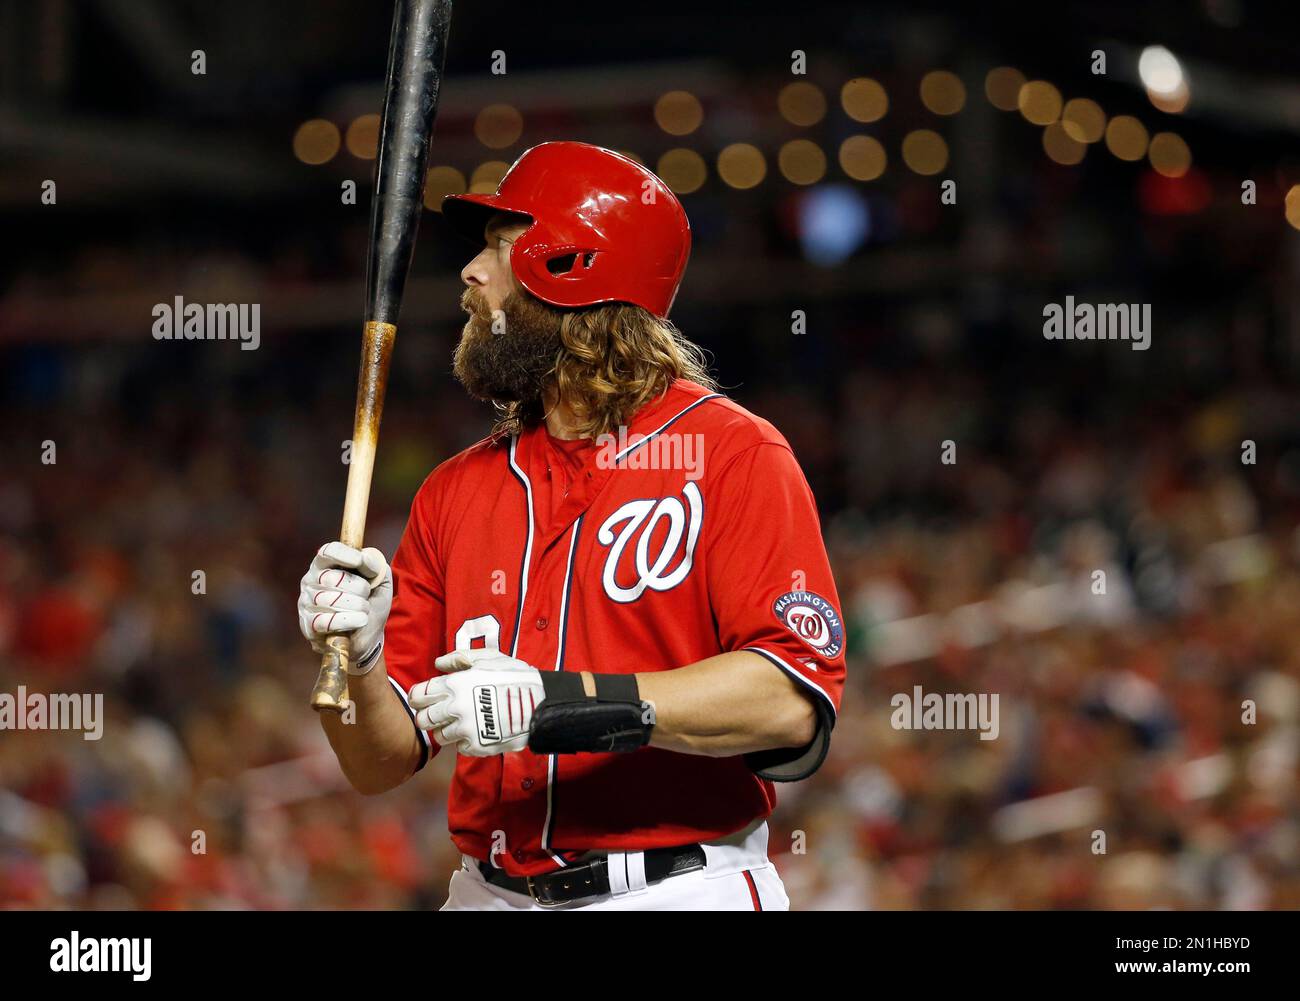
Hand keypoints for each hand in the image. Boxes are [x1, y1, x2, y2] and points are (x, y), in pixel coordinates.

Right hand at [297, 542, 391, 673]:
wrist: (369, 635)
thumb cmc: (371, 603)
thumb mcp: (380, 581)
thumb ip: (375, 565)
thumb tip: (364, 558)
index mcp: (326, 565)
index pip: (328, 552)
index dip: (344, 554)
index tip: (360, 561)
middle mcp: (311, 581)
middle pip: (333, 578)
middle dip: (359, 588)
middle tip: (366, 596)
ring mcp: (306, 603)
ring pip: (330, 600)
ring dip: (357, 607)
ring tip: (363, 611)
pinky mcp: (307, 625)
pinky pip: (326, 621)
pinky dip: (348, 621)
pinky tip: (359, 621)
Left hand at [407, 649, 545, 755]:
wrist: (539, 705)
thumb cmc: (515, 677)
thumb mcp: (490, 657)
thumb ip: (460, 657)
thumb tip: (438, 664)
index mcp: (455, 684)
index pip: (419, 695)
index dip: (420, 697)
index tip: (425, 699)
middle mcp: (455, 708)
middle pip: (423, 719)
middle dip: (428, 716)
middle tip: (440, 714)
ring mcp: (464, 729)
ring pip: (439, 736)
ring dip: (446, 730)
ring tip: (462, 722)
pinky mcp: (475, 745)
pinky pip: (459, 747)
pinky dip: (464, 741)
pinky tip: (477, 730)